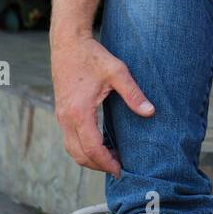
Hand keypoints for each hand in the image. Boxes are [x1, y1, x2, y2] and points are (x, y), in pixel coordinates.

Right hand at [51, 32, 153, 177]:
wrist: (68, 43)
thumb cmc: (93, 56)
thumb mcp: (118, 72)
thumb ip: (134, 94)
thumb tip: (151, 112)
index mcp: (79, 112)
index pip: (92, 147)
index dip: (107, 162)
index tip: (120, 170)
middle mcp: (66, 118)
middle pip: (79, 154)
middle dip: (98, 165)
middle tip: (118, 168)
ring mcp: (61, 116)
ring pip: (71, 149)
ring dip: (89, 158)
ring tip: (111, 158)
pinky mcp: (61, 112)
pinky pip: (69, 139)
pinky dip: (83, 147)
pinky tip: (100, 143)